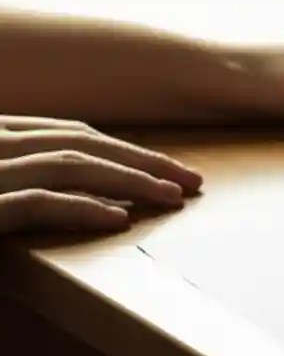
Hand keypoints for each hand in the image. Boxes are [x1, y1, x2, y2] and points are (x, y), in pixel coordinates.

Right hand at [0, 116, 201, 234]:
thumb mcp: (1, 178)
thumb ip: (27, 170)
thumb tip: (88, 188)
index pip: (72, 136)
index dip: (127, 151)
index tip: (169, 168)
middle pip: (82, 144)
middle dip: (143, 161)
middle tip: (192, 180)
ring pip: (70, 165)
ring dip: (130, 180)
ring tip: (172, 197)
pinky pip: (37, 203)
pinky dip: (82, 207)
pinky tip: (121, 219)